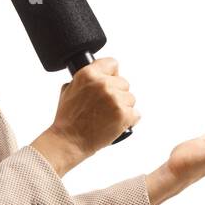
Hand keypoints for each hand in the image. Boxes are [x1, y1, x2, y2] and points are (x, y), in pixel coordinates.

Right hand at [31, 57, 138, 175]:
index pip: (112, 63)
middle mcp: (103, 84)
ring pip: (131, 98)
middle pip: (124, 82)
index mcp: (88, 74)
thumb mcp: (69, 89)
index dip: (112, 74)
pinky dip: (129, 120)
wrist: (70, 140)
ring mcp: (115, 99)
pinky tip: (116, 123)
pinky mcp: (123, 114)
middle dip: (118, 93)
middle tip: (105, 106)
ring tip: (108, 116)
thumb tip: (97, 74)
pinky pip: (136, 113)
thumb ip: (84, 78)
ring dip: (123, 107)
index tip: (110, 82)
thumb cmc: (68, 119)